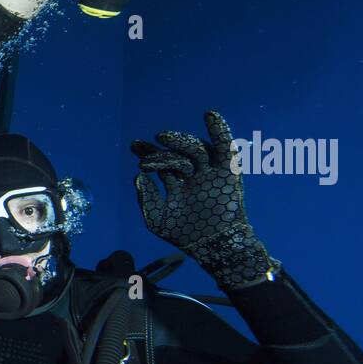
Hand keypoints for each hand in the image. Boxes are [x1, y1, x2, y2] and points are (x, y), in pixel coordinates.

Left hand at [132, 111, 276, 289]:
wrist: (213, 246)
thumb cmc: (184, 235)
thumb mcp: (157, 219)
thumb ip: (147, 198)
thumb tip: (138, 176)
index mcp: (176, 182)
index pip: (160, 162)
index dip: (147, 152)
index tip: (134, 145)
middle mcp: (192, 174)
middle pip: (175, 155)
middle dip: (159, 151)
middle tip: (144, 150)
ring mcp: (210, 171)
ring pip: (195, 150)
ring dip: (180, 141)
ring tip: (163, 137)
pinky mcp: (228, 171)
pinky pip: (225, 147)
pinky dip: (220, 131)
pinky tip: (211, 117)